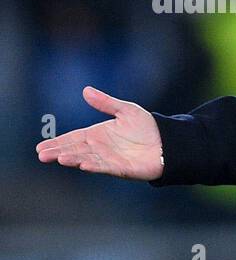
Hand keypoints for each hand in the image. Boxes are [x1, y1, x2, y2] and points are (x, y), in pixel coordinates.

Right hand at [35, 86, 163, 180]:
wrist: (169, 142)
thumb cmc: (147, 127)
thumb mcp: (126, 110)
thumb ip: (106, 103)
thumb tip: (85, 90)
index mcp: (98, 135)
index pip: (73, 139)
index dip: (58, 142)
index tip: (41, 147)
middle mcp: (101, 149)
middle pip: (76, 150)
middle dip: (59, 152)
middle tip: (42, 155)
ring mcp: (111, 159)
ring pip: (88, 159)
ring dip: (74, 159)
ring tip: (59, 158)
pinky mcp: (123, 168)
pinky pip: (106, 167)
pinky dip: (95, 166)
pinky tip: (83, 165)